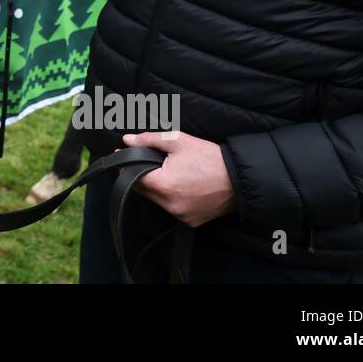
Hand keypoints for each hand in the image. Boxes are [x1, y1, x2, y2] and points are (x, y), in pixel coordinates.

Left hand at [121, 131, 235, 226]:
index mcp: (164, 185)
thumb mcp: (178, 141)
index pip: (132, 178)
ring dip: (157, 188)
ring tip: (169, 172)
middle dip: (142, 176)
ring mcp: (180, 215)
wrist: (239, 179)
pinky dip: (171, 198)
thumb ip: (149, 140)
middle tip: (148, 162)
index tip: (123, 157)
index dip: (126, 166)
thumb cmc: (210, 158)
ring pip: (157, 201)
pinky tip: (181, 186)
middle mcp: (170, 205)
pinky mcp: (191, 221)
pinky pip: (172, 209)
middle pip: (143, 190)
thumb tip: (127, 141)